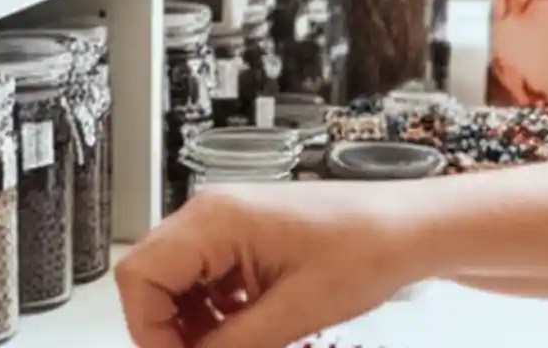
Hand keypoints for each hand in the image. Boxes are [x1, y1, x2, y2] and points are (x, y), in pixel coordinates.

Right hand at [114, 182, 424, 347]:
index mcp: (214, 221)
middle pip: (150, 277)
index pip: (140, 276)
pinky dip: (210, 311)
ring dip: (188, 323)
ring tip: (230, 346)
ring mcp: (223, 222)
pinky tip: (245, 329)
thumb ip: (232, 346)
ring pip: (173, 281)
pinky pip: (201, 278)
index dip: (149, 331)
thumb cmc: (364, 251)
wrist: (407, 227)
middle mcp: (208, 213)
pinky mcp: (240, 236)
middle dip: (166, 328)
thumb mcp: (296, 314)